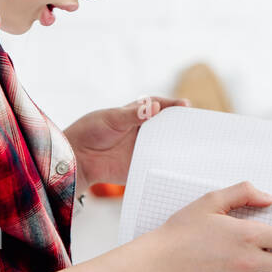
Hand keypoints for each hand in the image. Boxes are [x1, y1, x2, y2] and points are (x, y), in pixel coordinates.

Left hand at [64, 96, 187, 186]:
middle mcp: (142, 131)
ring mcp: (141, 149)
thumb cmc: (90, 132)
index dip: (173, 105)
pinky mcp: (138, 166)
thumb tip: (154, 107)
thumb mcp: (111, 119)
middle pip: (167, 127)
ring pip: (165, 146)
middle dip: (181, 126)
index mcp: (136, 114)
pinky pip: (155, 165)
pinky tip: (178, 165)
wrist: (75, 158)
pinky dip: (166, 165)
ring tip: (193, 146)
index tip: (185, 105)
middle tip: (196, 126)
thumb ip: (132, 115)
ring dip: (177, 146)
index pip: (159, 107)